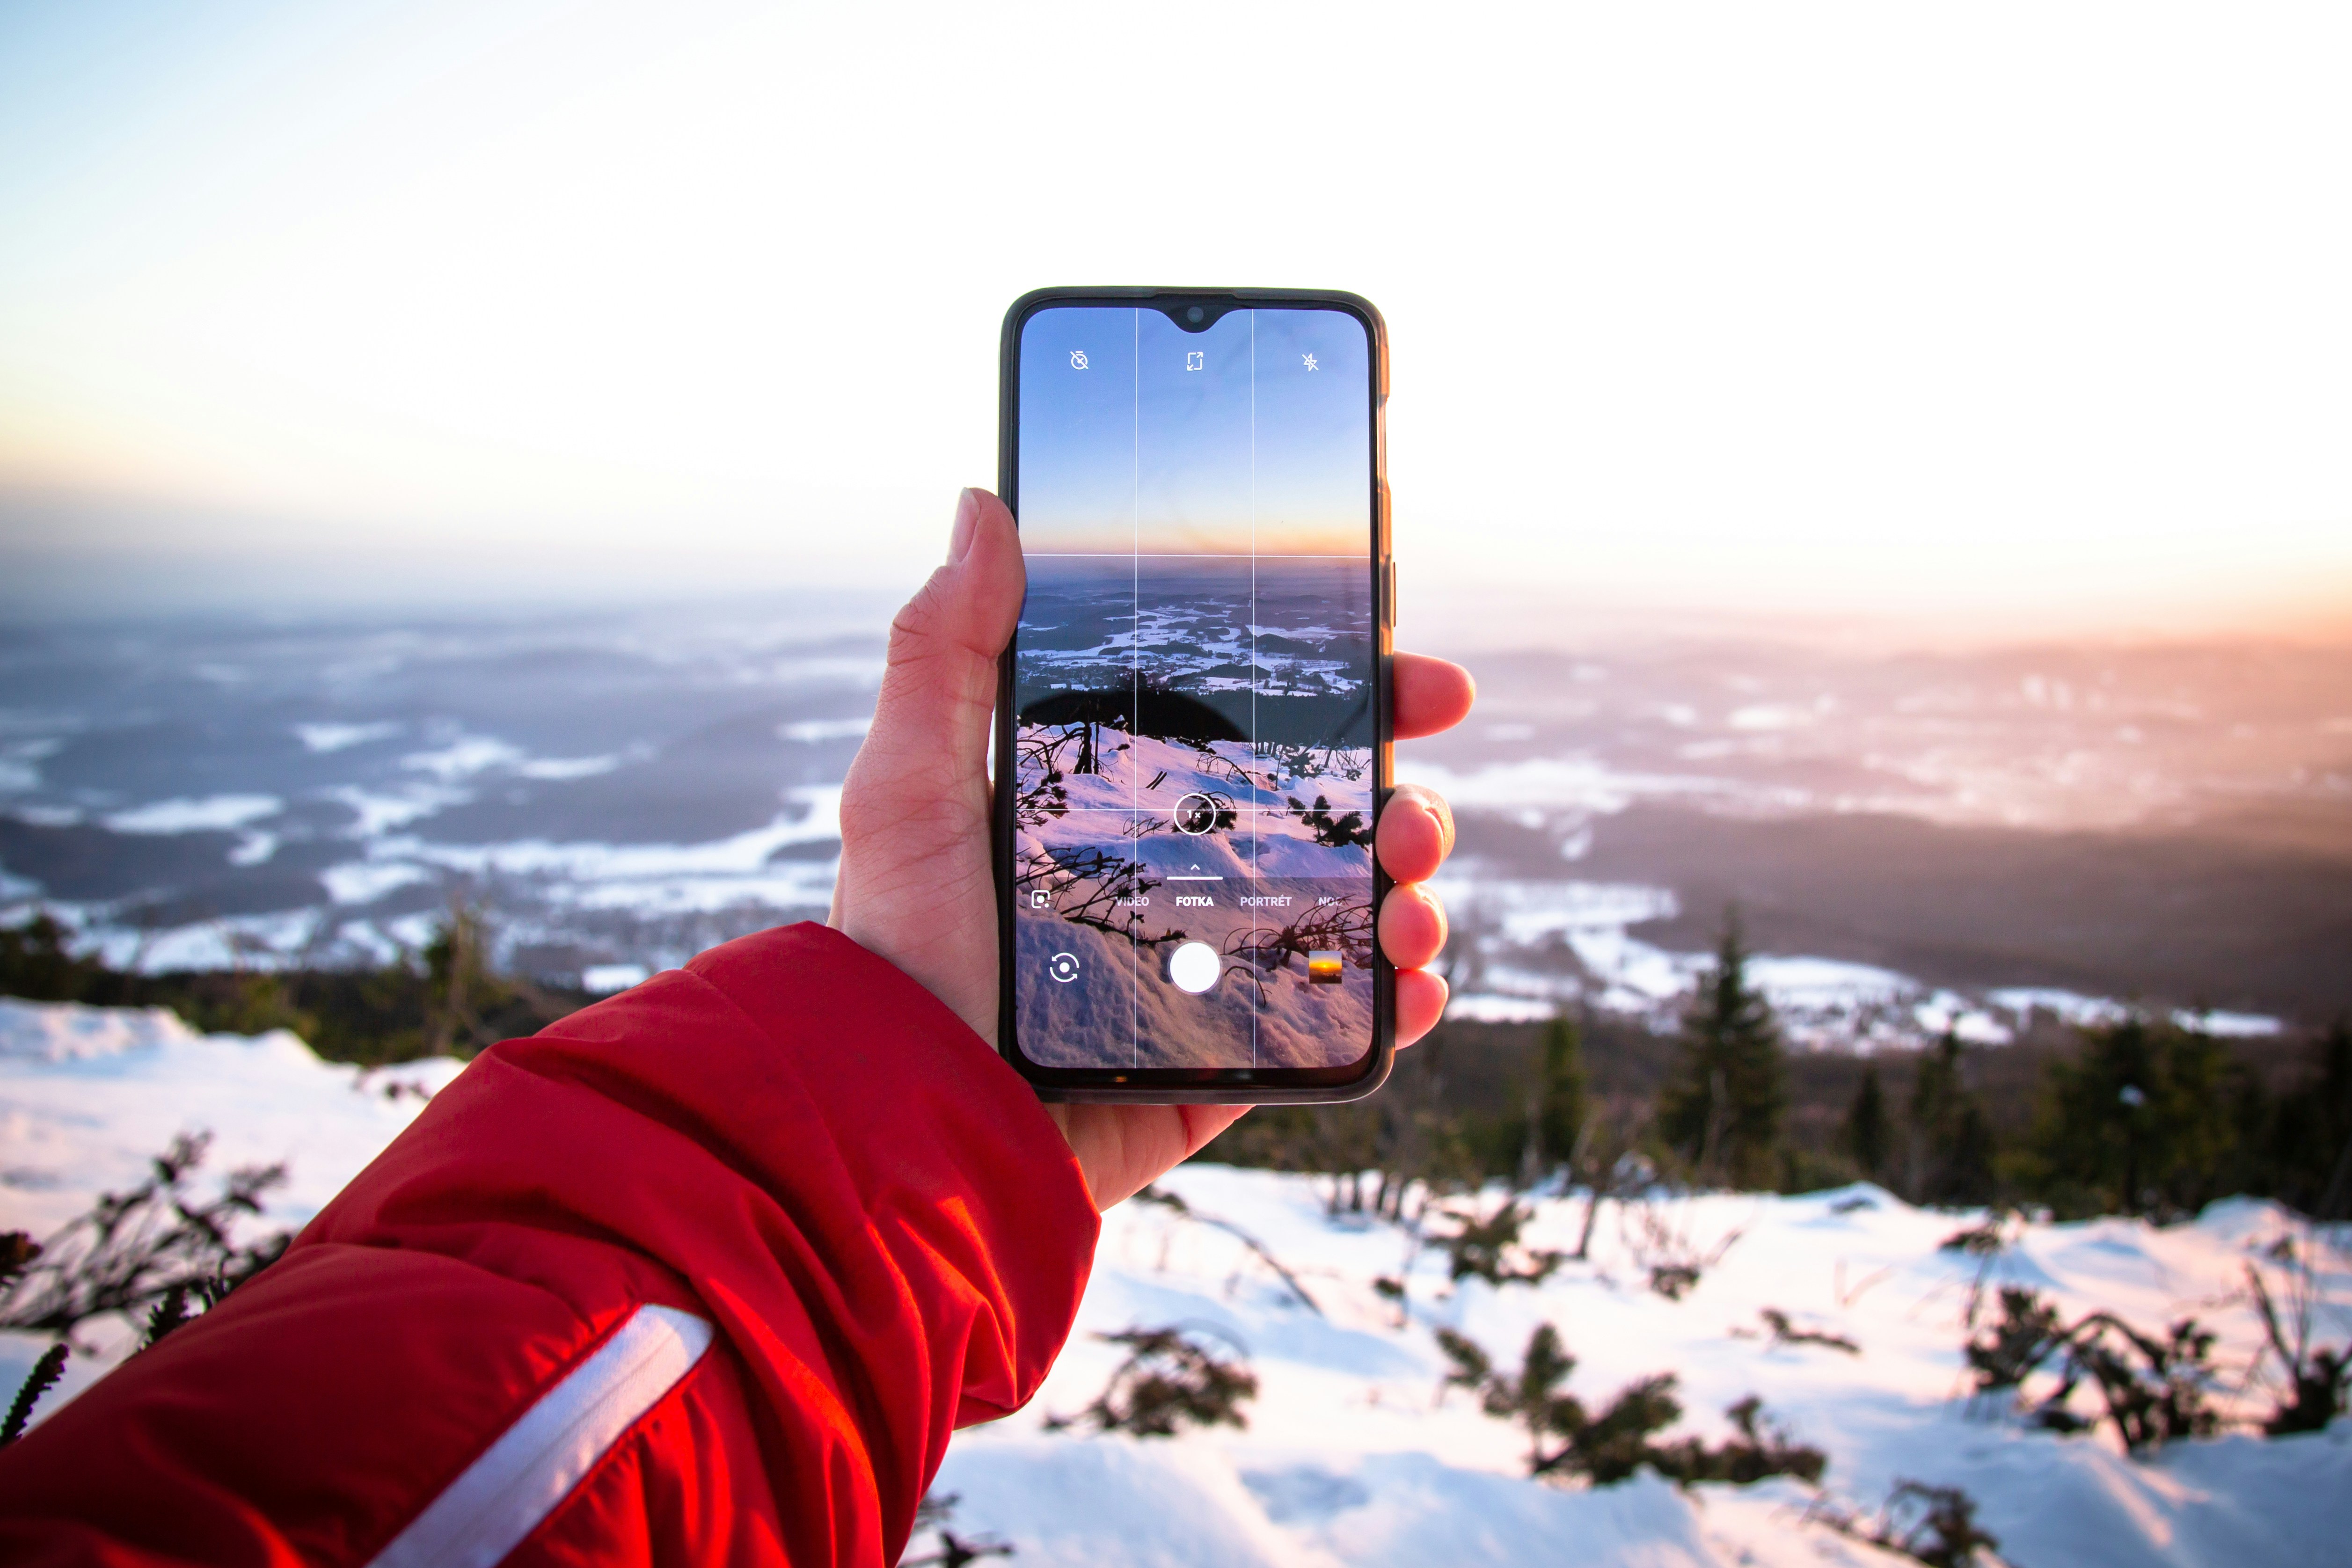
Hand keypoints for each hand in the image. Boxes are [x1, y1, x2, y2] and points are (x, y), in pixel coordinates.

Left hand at [832, 489, 1474, 1208]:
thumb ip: (942, 652)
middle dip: (1399, 780)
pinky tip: (1408, 981)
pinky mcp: (1232, 1058)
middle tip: (1414, 777)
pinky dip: (1400, 998)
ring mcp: (1215, 967)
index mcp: (1121, 800)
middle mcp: (1179, 874)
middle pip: (1327, 807)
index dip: (1337, 681)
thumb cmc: (898, 952)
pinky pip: (1343, 1022)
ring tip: (1407, 891)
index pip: (1250, 722)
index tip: (1400, 650)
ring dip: (1412, 883)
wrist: (909, 1124)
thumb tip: (984, 504)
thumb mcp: (907, 788)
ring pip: (1354, 906)